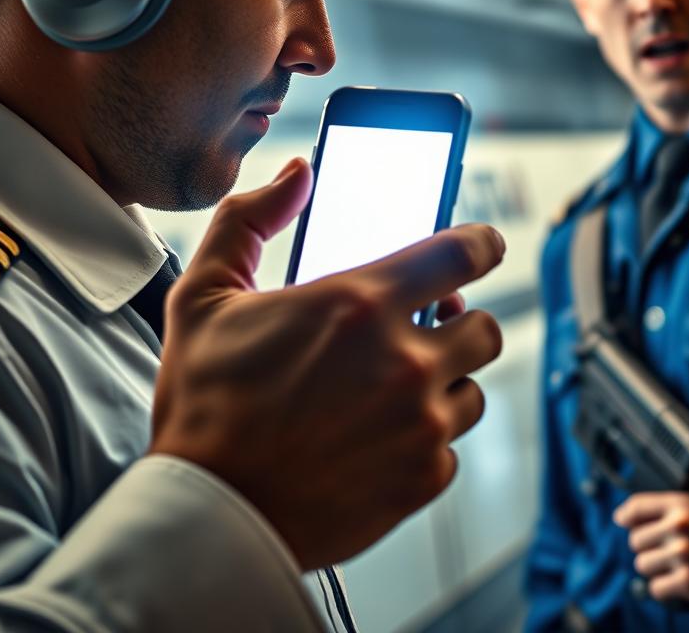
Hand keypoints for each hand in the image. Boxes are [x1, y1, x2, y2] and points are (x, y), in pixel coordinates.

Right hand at [151, 157, 504, 570]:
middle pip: (485, 324)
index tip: (484, 245)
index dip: (482, 242)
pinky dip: (428, 436)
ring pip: (474, 385)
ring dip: (446, 378)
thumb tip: (295, 174)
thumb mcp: (205, 295)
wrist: (208, 513)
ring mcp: (420, 424)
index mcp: (361, 304)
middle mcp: (404, 362)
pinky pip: (453, 444)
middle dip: (460, 318)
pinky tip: (383, 435)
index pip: (462, 252)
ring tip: (399, 385)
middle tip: (426, 325)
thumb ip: (250, 220)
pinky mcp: (422, 478)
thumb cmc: (203, 405)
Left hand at [614, 465, 688, 606]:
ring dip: (655, 568)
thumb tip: (683, 461)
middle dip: (648, 544)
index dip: (626, 516)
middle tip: (661, 547)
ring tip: (670, 565)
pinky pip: (657, 589)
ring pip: (643, 565)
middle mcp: (678, 529)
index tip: (624, 520)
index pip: (634, 507)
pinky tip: (676, 582)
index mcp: (681, 503)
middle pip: (635, 540)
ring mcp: (684, 558)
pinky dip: (664, 588)